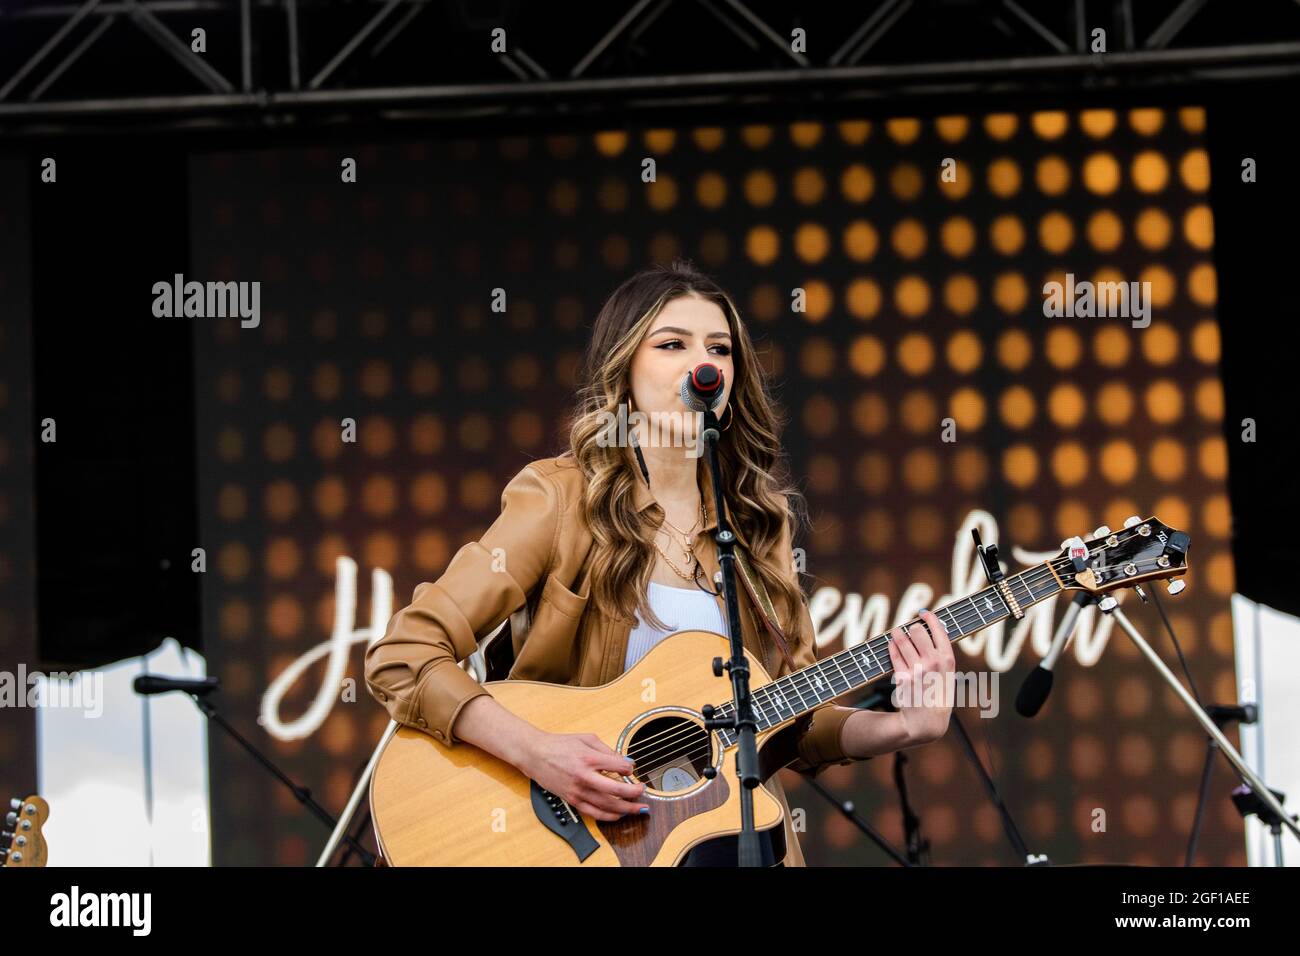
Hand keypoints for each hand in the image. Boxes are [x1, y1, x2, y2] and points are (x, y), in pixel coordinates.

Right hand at [520, 731, 649, 821]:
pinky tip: (619, 815)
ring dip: (626, 809)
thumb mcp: (586, 738)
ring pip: (607, 805)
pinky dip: (609, 816)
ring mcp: (578, 791)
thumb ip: (607, 750)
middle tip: (643, 791)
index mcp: (589, 758)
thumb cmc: (560, 745)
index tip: (632, 769)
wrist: (535, 754)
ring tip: (638, 808)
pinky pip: (594, 813)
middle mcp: (584, 776)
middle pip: (616, 789)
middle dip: (634, 792)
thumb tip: (624, 761)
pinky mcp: (572, 800)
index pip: (618, 766)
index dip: (629, 768)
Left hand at [885, 609, 955, 745]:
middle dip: (911, 628)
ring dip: (897, 634)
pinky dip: (892, 647)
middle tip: (908, 628)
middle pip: (917, 631)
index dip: (930, 618)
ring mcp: (917, 669)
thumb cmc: (939, 696)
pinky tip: (892, 644)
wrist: (928, 722)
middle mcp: (933, 663)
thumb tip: (930, 632)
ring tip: (895, 632)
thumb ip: (941, 656)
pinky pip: (894, 654)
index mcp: (948, 661)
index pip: (939, 630)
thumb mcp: (948, 676)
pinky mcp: (902, 677)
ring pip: (902, 640)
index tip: (923, 613)